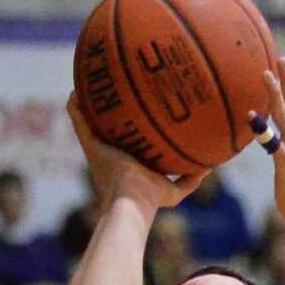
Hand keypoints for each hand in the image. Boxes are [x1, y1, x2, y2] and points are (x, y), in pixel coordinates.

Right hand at [66, 95, 207, 212]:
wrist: (131, 200)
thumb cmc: (150, 199)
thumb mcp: (174, 191)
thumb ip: (189, 179)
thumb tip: (210, 166)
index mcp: (127, 161)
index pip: (127, 140)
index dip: (129, 126)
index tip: (135, 110)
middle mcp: (111, 153)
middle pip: (107, 128)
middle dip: (107, 112)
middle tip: (110, 90)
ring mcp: (98, 148)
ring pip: (90, 122)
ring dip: (88, 105)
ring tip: (88, 84)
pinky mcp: (90, 145)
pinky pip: (79, 122)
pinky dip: (75, 108)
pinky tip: (75, 92)